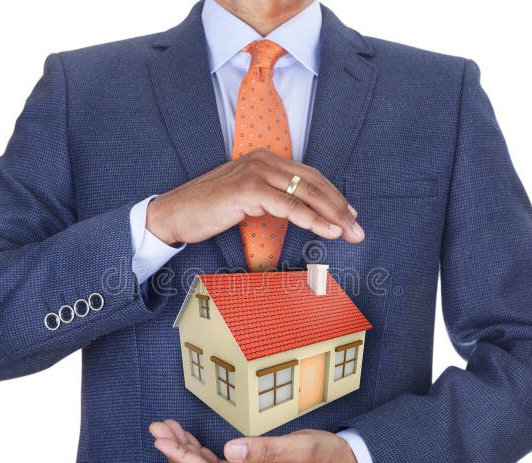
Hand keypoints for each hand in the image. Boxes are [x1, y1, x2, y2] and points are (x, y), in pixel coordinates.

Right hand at [145, 148, 363, 245]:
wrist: (173, 214)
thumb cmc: (207, 212)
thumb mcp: (246, 201)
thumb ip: (271, 200)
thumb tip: (299, 214)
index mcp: (264, 159)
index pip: (310, 176)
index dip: (334, 196)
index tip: (350, 216)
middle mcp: (263, 160)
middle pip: (314, 182)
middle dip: (340, 207)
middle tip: (358, 229)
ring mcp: (255, 172)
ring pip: (306, 193)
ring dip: (333, 215)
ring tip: (350, 233)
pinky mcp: (248, 189)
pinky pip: (289, 206)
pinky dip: (312, 220)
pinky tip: (328, 232)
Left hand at [148, 419, 361, 462]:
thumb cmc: (326, 456)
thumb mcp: (301, 448)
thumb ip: (265, 449)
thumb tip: (229, 449)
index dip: (181, 456)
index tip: (162, 439)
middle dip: (176, 453)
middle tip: (157, 428)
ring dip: (185, 454)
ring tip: (168, 430)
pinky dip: (200, 457)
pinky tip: (191, 443)